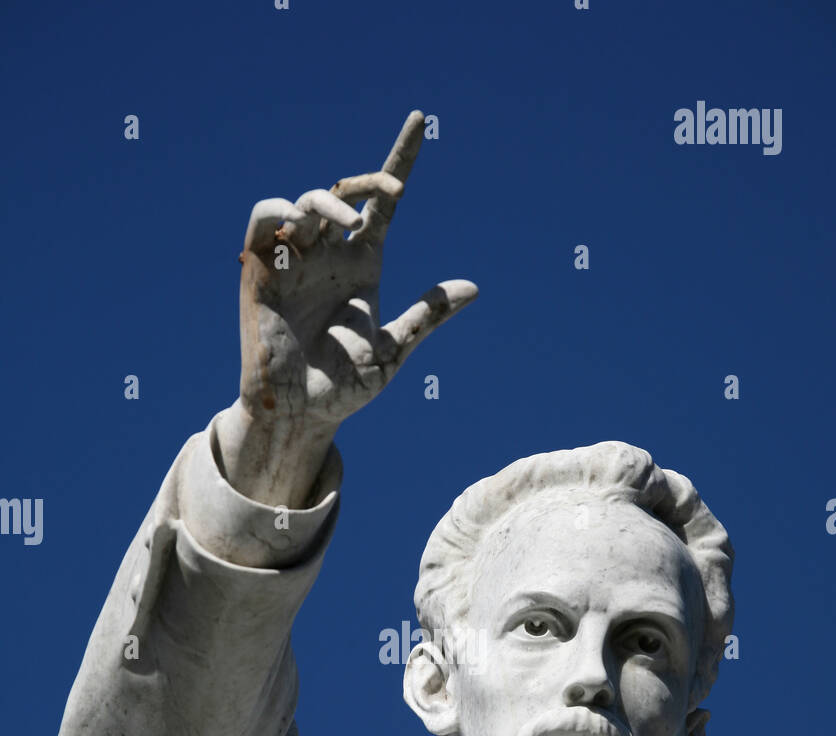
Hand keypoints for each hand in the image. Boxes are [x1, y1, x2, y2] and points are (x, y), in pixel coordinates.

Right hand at [224, 111, 476, 503]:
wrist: (304, 413)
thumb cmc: (345, 387)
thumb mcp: (393, 348)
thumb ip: (427, 314)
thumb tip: (473, 287)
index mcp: (363, 264)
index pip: (384, 202)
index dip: (400, 161)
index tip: (420, 121)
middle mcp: (329, 254)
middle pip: (345, 192)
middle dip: (369, 181)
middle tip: (394, 193)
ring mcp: (294, 258)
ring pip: (307, 201)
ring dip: (328, 199)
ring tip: (350, 223)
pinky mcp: (261, 268)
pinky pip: (264, 219)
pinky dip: (280, 211)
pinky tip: (300, 226)